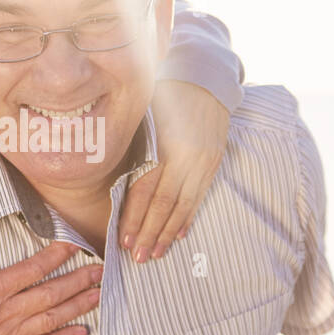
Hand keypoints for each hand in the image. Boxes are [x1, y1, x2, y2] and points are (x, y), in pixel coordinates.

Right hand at [0, 227, 100, 334]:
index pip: (33, 268)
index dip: (57, 255)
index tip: (75, 244)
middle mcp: (7, 313)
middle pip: (52, 293)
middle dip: (79, 280)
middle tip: (101, 270)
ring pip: (53, 319)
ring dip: (79, 306)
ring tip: (99, 294)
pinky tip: (82, 332)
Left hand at [118, 80, 229, 263]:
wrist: (205, 76)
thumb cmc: (165, 92)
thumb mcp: (145, 116)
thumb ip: (135, 149)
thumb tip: (120, 184)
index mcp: (163, 147)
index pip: (146, 191)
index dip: (134, 218)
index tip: (124, 240)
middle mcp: (185, 158)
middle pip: (164, 205)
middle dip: (150, 234)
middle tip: (138, 258)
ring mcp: (203, 162)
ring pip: (184, 205)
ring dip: (169, 233)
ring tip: (157, 254)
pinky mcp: (213, 162)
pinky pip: (200, 195)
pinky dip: (189, 216)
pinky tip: (181, 234)